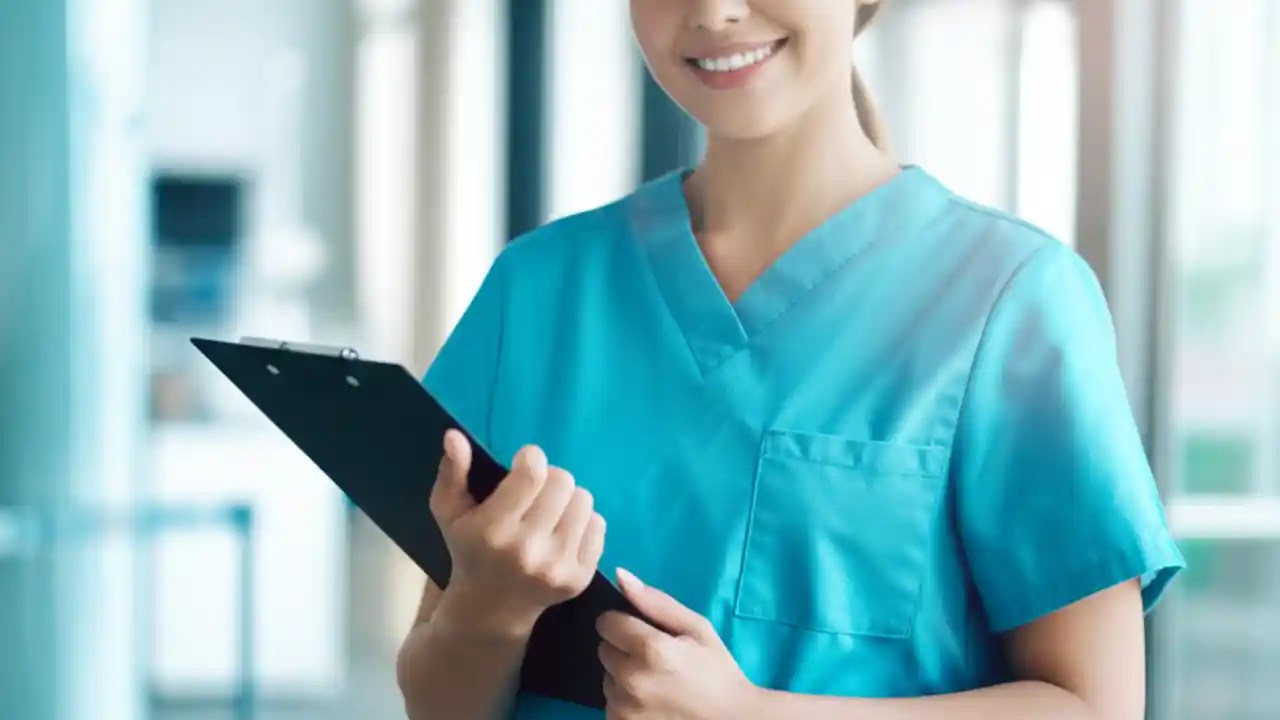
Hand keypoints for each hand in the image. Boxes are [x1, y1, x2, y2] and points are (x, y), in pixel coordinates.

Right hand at [429, 429, 606, 637]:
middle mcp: (528, 550)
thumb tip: (455, 436)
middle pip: (563, 481)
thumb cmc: (469, 549)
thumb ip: (452, 472)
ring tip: (549, 511)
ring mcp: (557, 567)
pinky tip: (561, 531)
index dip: (531, 458)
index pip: (532, 473)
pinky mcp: (580, 577)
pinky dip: (583, 521)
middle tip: (536, 491)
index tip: (523, 464)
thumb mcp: (449, 511)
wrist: (491, 608)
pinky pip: (598, 524)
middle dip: (550, 478)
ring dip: (568, 498)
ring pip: (584, 500)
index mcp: (493, 531)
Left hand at [597, 568, 758, 719]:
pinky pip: (610, 705)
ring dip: (624, 678)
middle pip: (604, 650)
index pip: (607, 622)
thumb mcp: (697, 628)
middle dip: (624, 651)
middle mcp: (631, 680)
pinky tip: (650, 704)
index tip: (643, 634)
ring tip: (655, 685)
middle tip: (655, 661)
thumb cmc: (717, 672)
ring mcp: (624, 709)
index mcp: (651, 649)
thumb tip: (621, 575)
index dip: (624, 624)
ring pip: (606, 680)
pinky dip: (626, 703)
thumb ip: (656, 602)